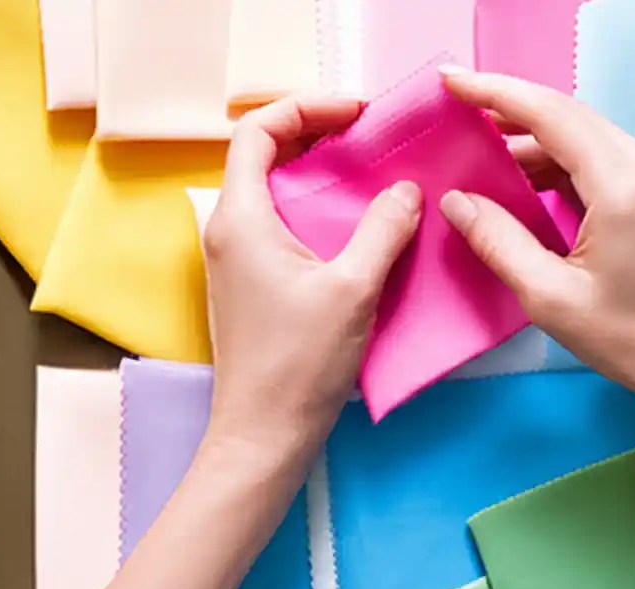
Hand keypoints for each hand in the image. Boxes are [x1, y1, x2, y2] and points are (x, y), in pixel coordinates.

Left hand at [203, 96, 421, 461]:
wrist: (263, 436)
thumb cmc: (298, 365)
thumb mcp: (352, 289)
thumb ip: (382, 229)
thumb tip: (405, 190)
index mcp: (240, 218)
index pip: (258, 129)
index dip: (307, 106)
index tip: (357, 113)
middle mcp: (229, 230)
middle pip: (265, 154)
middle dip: (318, 134)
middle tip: (371, 138)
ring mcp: (237, 259)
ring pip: (276, 191)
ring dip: (321, 175)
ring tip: (373, 175)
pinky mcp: (253, 284)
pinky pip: (283, 225)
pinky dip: (318, 210)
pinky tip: (359, 227)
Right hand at [437, 69, 634, 417]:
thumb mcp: (551, 298)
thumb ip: (498, 241)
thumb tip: (459, 202)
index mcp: (625, 185)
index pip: (549, 113)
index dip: (494, 92)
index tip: (452, 82)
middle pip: (568, 117)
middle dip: (510, 112)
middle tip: (461, 117)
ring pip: (588, 136)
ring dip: (537, 143)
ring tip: (488, 161)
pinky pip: (609, 158)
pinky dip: (566, 163)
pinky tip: (534, 184)